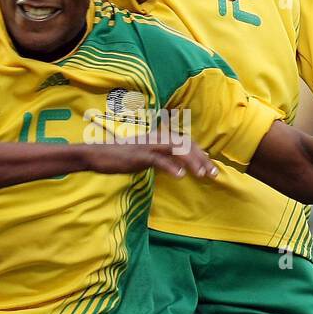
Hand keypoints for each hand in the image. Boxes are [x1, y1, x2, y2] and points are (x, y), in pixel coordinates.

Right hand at [83, 129, 217, 179]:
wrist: (98, 154)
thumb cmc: (121, 156)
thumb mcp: (145, 155)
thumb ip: (161, 157)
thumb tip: (178, 165)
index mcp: (159, 137)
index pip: (186, 142)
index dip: (200, 153)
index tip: (211, 165)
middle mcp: (157, 138)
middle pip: (186, 145)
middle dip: (202, 159)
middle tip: (214, 174)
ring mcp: (149, 146)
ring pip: (176, 150)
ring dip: (192, 162)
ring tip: (203, 174)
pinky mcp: (139, 155)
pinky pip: (159, 160)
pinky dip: (171, 167)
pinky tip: (181, 176)